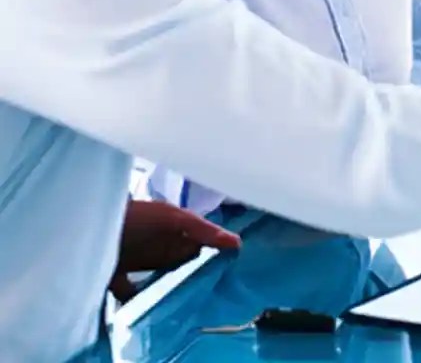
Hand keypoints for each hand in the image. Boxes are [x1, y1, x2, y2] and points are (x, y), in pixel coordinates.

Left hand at [109, 200, 240, 301]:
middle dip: (195, 267)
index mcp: (172, 225)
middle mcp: (156, 241)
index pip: (199, 237)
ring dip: (170, 283)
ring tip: (187, 295)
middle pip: (181, 257)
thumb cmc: (133, 217)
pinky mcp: (115, 276)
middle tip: (215, 282)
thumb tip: (237, 242)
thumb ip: (202, 230)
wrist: (83, 226)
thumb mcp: (173, 218)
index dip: (215, 247)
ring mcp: (135, 258)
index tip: (233, 261)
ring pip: (160, 274)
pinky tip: (148, 304)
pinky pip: (131, 292)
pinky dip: (138, 299)